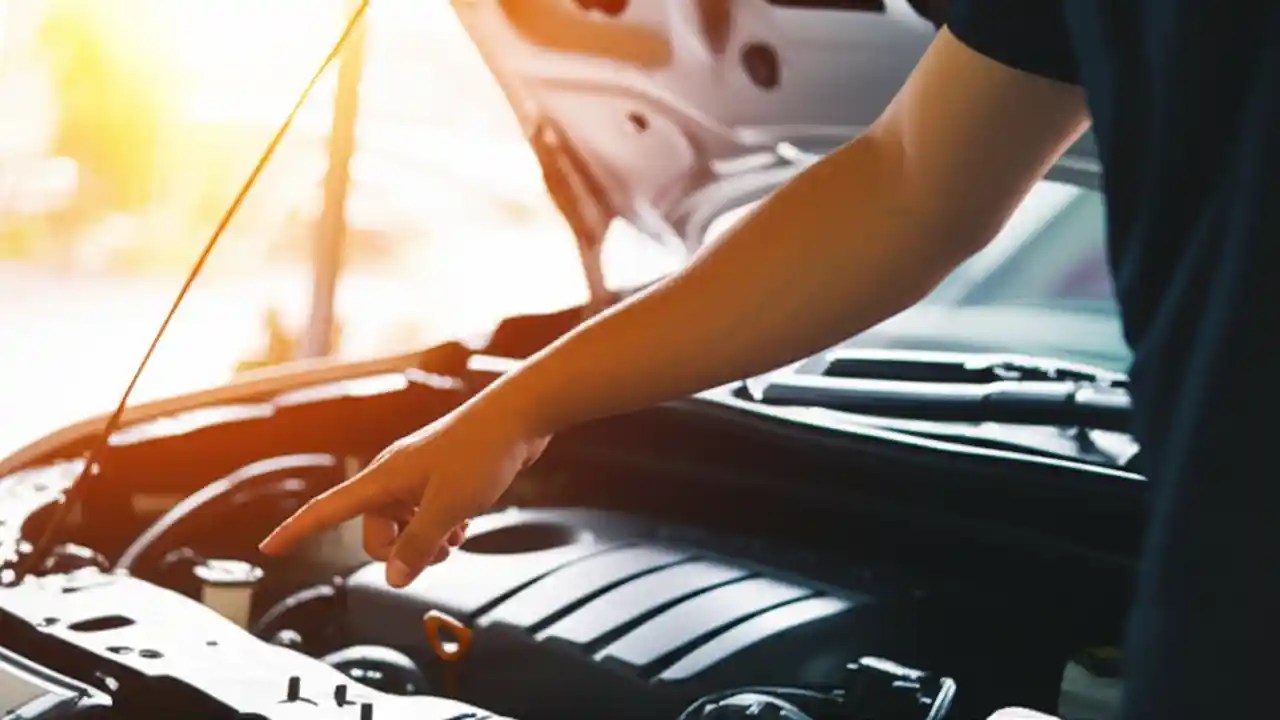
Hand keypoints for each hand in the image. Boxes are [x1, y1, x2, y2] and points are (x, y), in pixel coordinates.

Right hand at [259, 396, 549, 586]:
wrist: (518, 417)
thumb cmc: (482, 452)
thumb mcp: (449, 508)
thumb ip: (418, 545)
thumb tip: (394, 578)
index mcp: (382, 479)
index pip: (327, 509)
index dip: (296, 530)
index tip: (268, 548)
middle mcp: (393, 476)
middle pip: (375, 533)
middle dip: (400, 552)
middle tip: (438, 552)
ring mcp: (418, 476)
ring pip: (405, 527)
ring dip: (426, 542)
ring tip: (456, 537)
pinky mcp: (441, 477)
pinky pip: (427, 515)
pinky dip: (441, 527)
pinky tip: (465, 523)